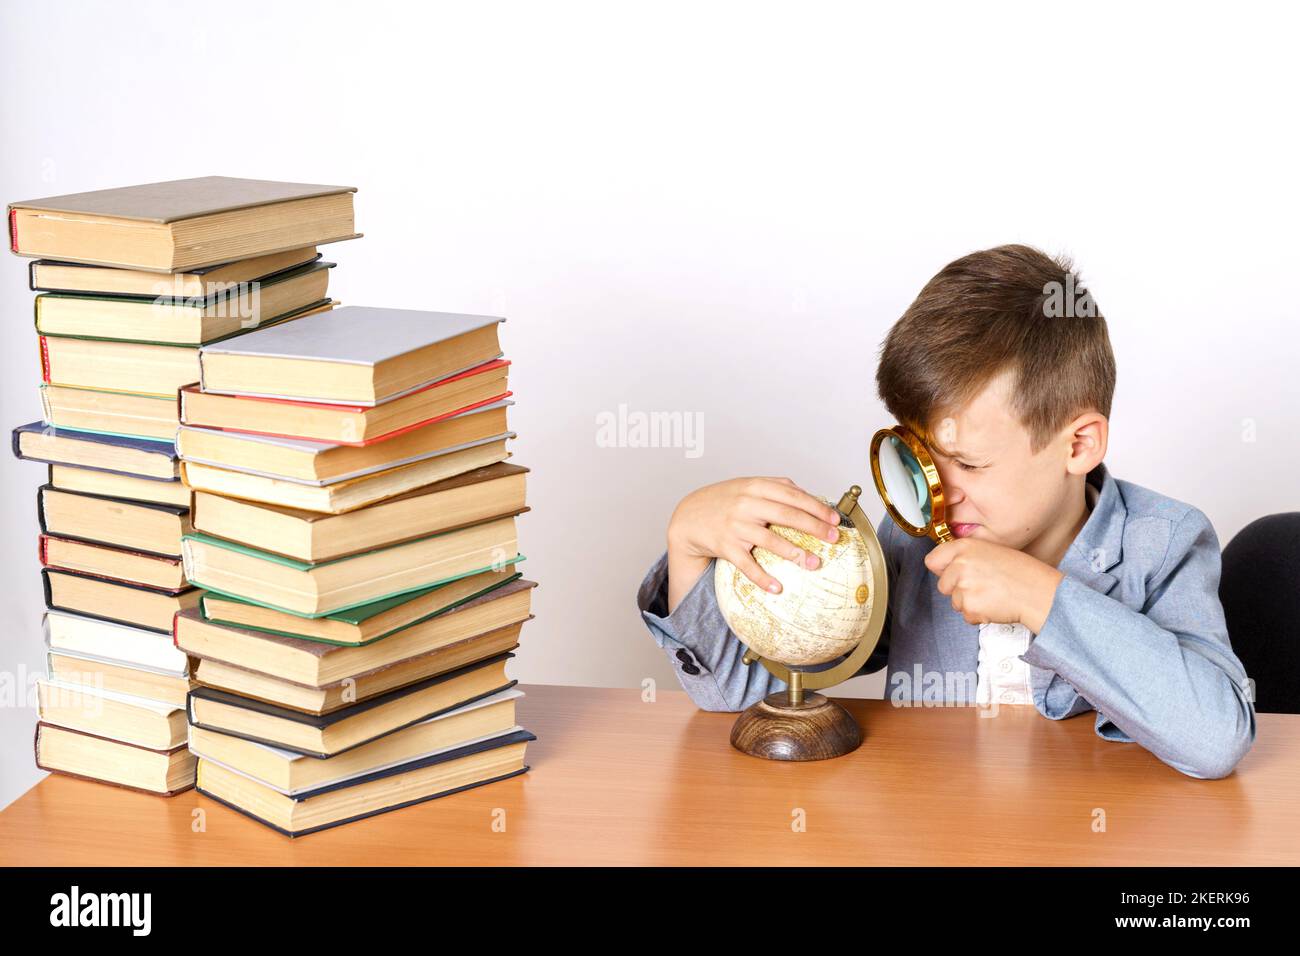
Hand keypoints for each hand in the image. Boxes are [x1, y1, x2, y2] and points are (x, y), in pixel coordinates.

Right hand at [666, 476, 841, 610]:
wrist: (689, 517)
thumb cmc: (724, 501)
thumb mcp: (747, 485)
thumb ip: (776, 487)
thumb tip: (810, 496)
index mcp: (754, 486)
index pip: (792, 495)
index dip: (816, 507)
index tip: (835, 519)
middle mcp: (745, 504)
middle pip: (786, 515)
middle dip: (814, 527)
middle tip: (833, 539)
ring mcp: (735, 526)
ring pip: (769, 540)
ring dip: (795, 554)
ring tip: (814, 564)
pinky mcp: (725, 546)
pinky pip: (747, 564)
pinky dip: (762, 577)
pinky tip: (777, 587)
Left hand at [923, 538, 1064, 632]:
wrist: (1037, 592)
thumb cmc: (1020, 572)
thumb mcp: (991, 551)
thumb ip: (966, 557)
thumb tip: (947, 568)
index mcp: (965, 547)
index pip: (933, 560)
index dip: (942, 569)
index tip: (951, 573)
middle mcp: (960, 565)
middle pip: (942, 585)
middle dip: (958, 590)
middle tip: (982, 586)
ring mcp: (963, 586)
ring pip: (955, 602)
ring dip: (970, 603)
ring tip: (992, 594)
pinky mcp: (969, 607)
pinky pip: (967, 616)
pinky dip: (979, 615)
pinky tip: (995, 605)